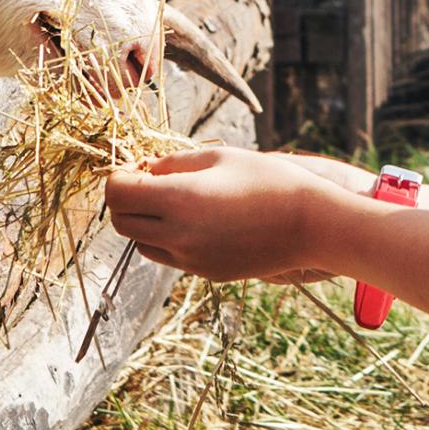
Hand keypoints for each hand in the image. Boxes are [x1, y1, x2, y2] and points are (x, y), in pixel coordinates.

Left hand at [105, 144, 335, 281]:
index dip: (119, 177)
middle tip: (150, 182)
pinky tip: (197, 221)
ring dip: (144, 223)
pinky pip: (169, 257)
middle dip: (126, 201)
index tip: (136, 167)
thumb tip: (145, 170)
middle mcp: (177, 235)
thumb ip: (173, 162)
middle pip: (121, 222)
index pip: (116, 193)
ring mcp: (190, 260)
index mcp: (178, 199)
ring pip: (141, 243)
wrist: (312, 225)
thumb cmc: (270, 180)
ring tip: (174, 203)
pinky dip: (168, 239)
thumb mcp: (219, 156)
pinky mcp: (205, 273)